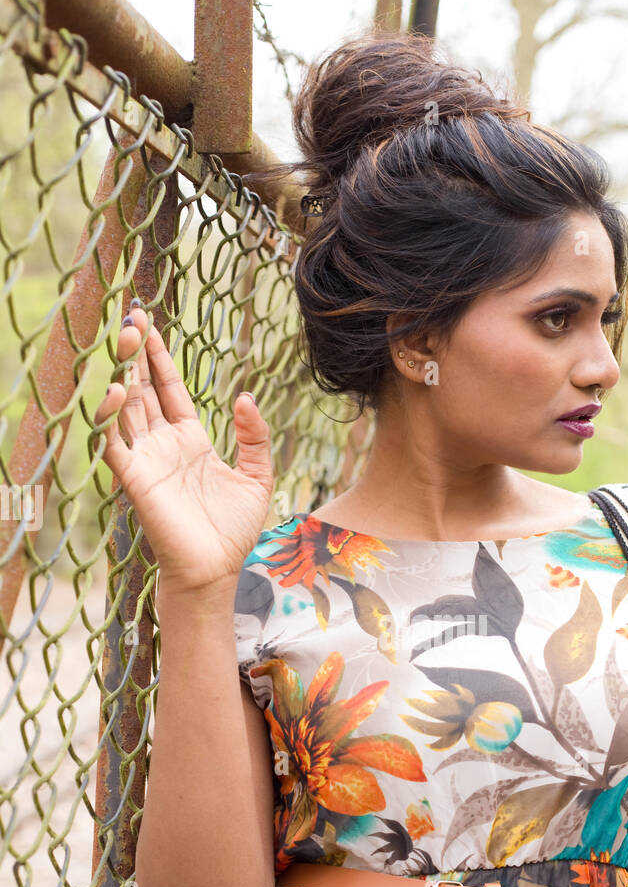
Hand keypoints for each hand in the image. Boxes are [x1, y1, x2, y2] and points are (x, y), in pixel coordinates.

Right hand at [94, 306, 273, 592]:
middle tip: (131, 316)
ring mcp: (147, 459)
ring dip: (123, 372)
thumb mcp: (257, 477)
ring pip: (126, 406)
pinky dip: (110, 417)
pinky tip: (117, 391)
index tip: (150, 324)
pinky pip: (115, 443)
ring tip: (125, 338)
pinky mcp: (135, 479)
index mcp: (189, 440)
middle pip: (143, 388)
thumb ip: (256, 437)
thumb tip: (246, 397)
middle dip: (136, 353)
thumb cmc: (233, 530)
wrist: (216, 570)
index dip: (159, 357)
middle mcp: (163, 445)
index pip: (168, 389)